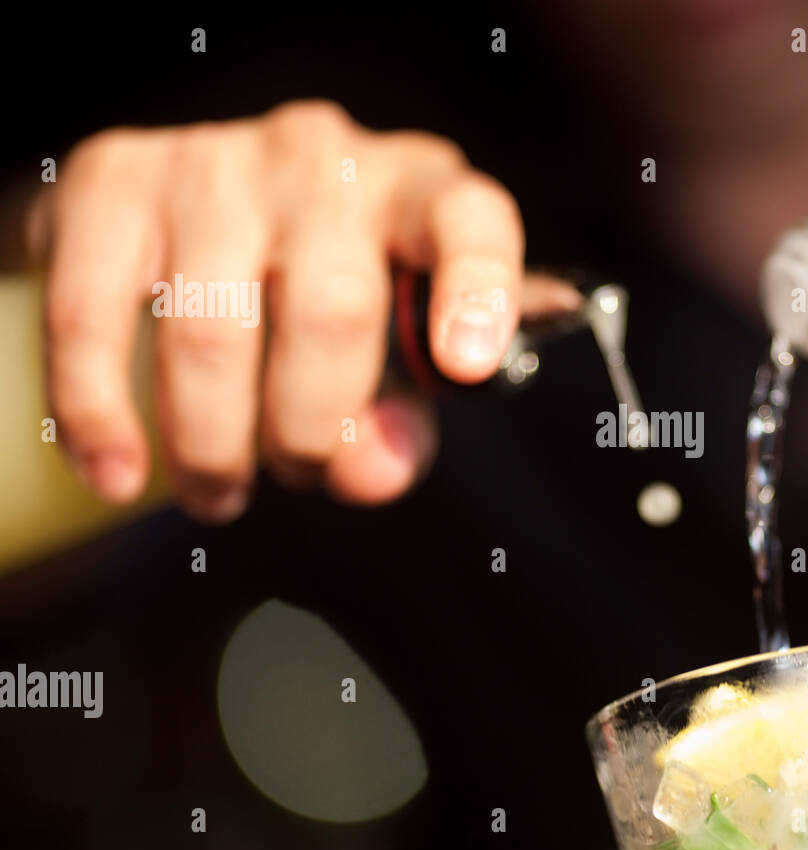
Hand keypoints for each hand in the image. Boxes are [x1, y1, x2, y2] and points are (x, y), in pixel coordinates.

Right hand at [27, 100, 580, 520]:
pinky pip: (92, 317)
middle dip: (314, 432)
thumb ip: (400, 414)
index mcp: (418, 193)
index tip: (467, 367)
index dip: (477, 292)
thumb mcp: (388, 345)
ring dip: (215, 444)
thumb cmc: (320, 287)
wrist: (188, 207)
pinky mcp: (112, 180)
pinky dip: (101, 413)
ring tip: (219, 491)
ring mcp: (214, 163)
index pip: (468, 222)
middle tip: (299, 473)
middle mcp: (323, 161)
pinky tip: (117, 472)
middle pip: (333, 313)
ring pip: (213, 331)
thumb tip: (375, 474)